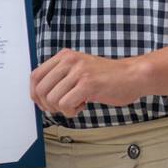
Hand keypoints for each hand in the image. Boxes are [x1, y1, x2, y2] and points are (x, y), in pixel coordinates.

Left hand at [30, 49, 144, 117]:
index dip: (35, 94)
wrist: (133, 75)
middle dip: (48, 105)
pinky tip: (82, 106)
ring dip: (63, 109)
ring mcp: (78, 71)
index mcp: (64, 56)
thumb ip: (61, 77)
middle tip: (62, 107)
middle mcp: (69, 60)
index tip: (43, 104)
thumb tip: (40, 96)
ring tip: (76, 104)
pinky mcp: (87, 83)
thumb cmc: (107, 77)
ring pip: (52, 99)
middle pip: (41, 89)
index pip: (35, 76)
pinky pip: (66, 104)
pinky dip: (71, 111)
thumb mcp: (79, 69)